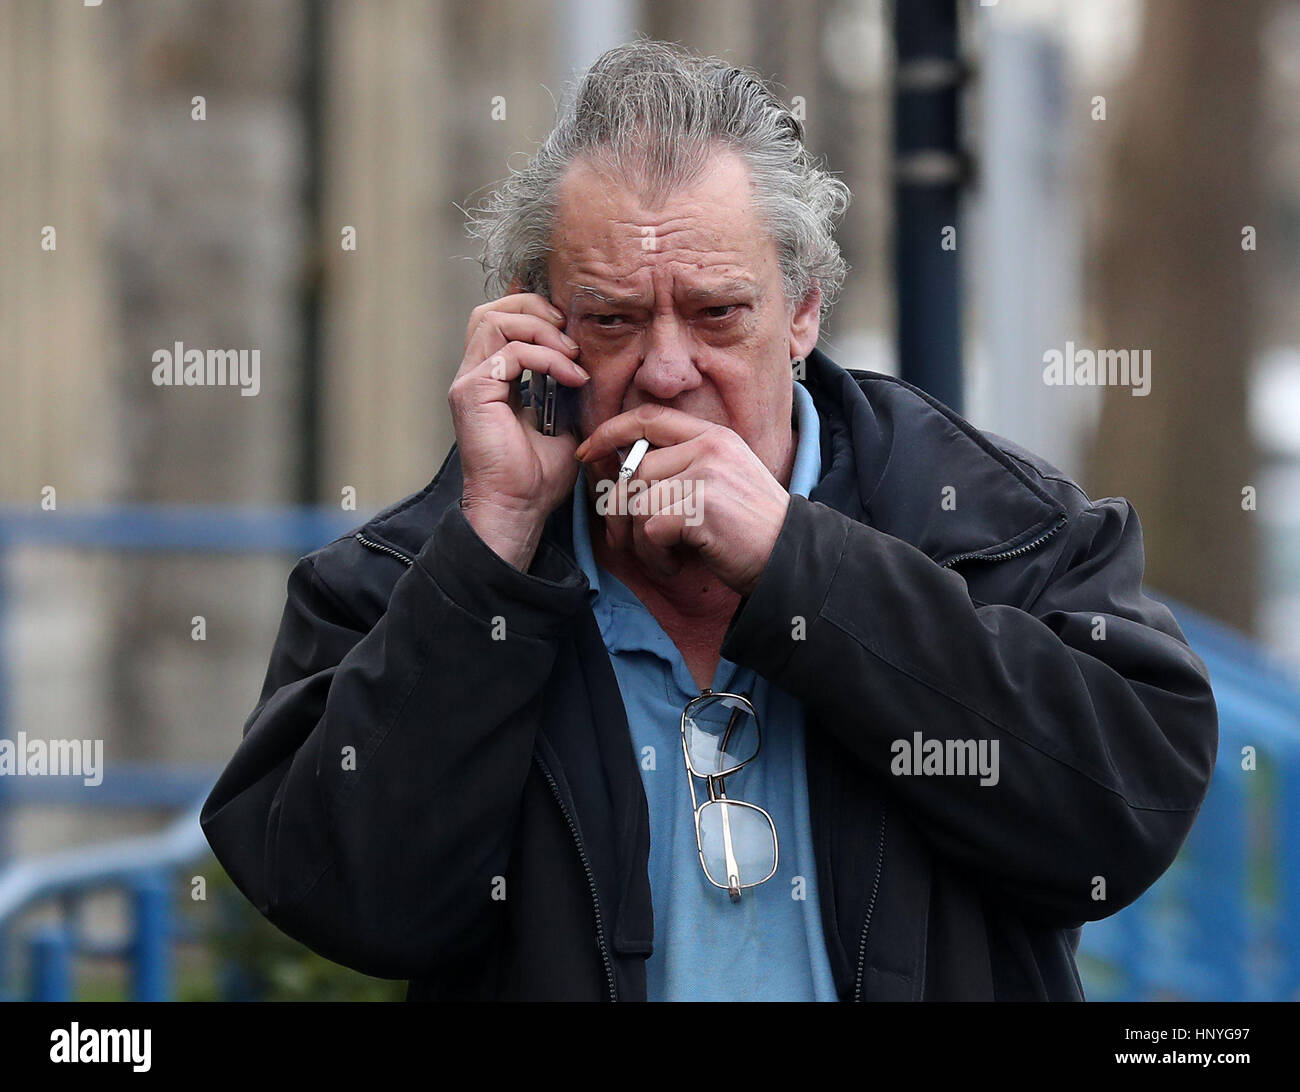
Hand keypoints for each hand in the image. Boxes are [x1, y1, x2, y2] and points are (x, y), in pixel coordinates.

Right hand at [448, 291, 589, 567]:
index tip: (570, 331)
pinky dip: (547, 358)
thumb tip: (585, 365)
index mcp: (490, 379)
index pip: (499, 320)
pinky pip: (512, 354)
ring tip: (571, 355)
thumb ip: (563, 389)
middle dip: (535, 310)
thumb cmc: (536, 476)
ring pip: (496, 321)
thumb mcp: (561, 422)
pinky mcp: (474, 393)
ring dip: (542, 330)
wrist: (519, 508)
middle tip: (569, 332)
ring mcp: (469, 382)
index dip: (533, 311)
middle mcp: (474, 375)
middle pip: (491, 310)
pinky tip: (571, 377)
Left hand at [575, 404, 790, 594]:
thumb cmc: (751, 530)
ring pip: (637, 502)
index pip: (648, 418)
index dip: (610, 431)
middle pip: (634, 471)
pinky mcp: (699, 506)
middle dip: (623, 512)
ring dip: (640, 540)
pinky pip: (649, 529)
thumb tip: (617, 474)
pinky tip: (675, 562)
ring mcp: (705, 474)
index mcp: (713, 436)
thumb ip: (679, 468)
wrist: (790, 558)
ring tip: (666, 554)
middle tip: (635, 540)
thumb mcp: (720, 482)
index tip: (587, 452)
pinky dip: (655, 555)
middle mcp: (708, 447)